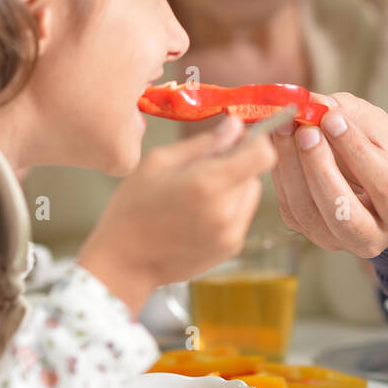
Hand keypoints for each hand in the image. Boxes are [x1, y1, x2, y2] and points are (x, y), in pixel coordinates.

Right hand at [78, 115, 275, 309]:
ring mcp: (231, 232)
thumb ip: (204, 143)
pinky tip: (199, 214)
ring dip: (234, 187)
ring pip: (251, 194)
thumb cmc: (133, 207)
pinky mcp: (231, 247)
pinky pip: (242, 215)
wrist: (125, 262)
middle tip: (203, 169)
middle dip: (237, 165)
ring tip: (198, 194)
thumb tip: (235, 125)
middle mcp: (226, 210)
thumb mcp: (159, 162)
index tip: (236, 141)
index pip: (262, 154)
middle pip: (256, 174)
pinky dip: (228, 208)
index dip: (255, 142)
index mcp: (207, 183)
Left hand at [269, 93, 387, 256]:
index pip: (386, 187)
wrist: (373, 181)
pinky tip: (279, 141)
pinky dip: (281, 173)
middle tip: (306, 130)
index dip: (357, 152)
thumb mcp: (378, 128)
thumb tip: (316, 103)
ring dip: (293, 168)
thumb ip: (351, 115)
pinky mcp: (309, 233)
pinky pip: (290, 207)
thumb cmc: (384, 153)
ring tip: (286, 128)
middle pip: (344, 213)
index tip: (334, 119)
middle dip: (321, 168)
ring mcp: (338, 241)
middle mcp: (374, 237)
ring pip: (309, 213)